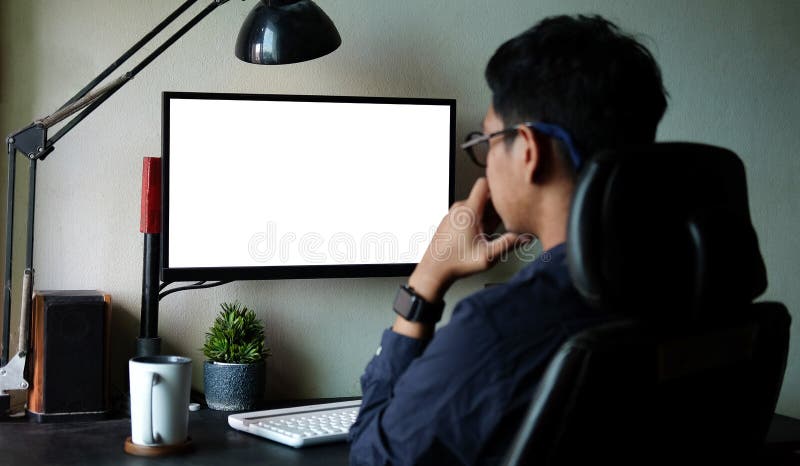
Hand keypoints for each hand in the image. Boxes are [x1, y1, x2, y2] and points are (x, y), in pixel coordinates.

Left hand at [408, 177, 522, 302]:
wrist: (434, 270)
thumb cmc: (457, 263)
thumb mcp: (488, 257)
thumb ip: (509, 244)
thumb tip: (527, 237)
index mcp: (469, 211)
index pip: (484, 183)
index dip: (497, 185)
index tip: (509, 193)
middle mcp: (460, 209)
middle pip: (484, 196)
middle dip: (497, 205)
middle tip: (509, 217)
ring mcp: (455, 214)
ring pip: (478, 205)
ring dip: (489, 214)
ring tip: (496, 229)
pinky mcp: (452, 221)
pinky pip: (470, 213)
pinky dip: (479, 219)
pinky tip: (483, 235)